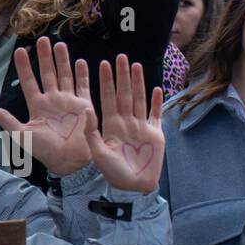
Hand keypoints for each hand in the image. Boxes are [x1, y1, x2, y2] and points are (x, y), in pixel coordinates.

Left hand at [0, 38, 92, 176]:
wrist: (69, 160)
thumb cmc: (45, 150)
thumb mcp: (23, 135)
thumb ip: (7, 120)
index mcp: (37, 105)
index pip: (29, 81)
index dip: (24, 67)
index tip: (18, 51)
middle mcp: (53, 99)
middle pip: (47, 73)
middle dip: (44, 57)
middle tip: (43, 39)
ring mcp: (69, 101)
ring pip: (65, 75)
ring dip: (62, 60)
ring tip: (60, 44)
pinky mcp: (84, 105)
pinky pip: (83, 86)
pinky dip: (83, 74)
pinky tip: (81, 62)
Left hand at [87, 54, 164, 192]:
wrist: (133, 187)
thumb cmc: (112, 173)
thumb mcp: (97, 152)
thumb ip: (92, 131)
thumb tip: (87, 109)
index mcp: (110, 125)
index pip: (107, 98)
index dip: (106, 82)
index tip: (103, 64)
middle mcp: (125, 122)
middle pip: (124, 94)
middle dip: (122, 76)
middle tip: (121, 57)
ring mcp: (141, 126)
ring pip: (140, 99)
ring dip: (138, 83)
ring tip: (137, 66)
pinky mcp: (155, 133)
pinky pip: (156, 114)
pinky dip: (157, 102)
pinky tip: (157, 89)